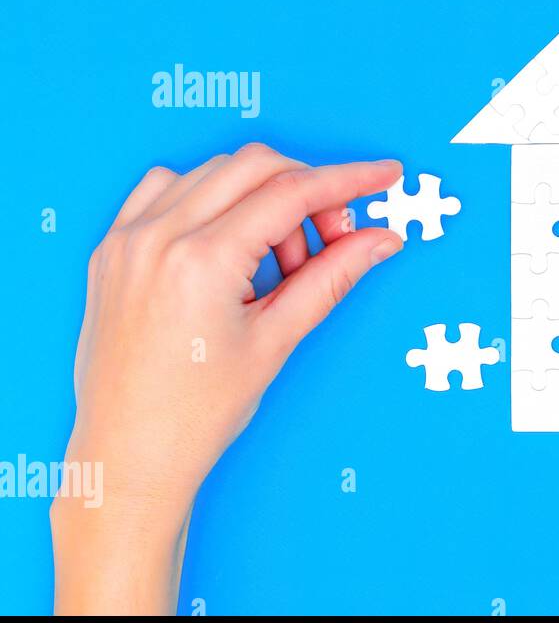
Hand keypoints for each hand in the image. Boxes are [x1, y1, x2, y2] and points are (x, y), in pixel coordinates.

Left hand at [52, 144, 402, 613]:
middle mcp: (158, 237)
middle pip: (255, 166)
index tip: (382, 175)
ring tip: (279, 263)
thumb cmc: (196, 414)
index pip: (291, 192)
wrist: (128, 456)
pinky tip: (231, 242)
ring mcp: (127, 239)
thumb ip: (332, 277)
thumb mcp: (277, 340)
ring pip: (214, 172)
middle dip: (308, 189)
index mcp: (201, 261)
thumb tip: (380, 239)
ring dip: (261, 197)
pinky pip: (166, 189)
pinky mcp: (112, 249)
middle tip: (335, 237)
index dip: (348, 179)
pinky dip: (210, 198)